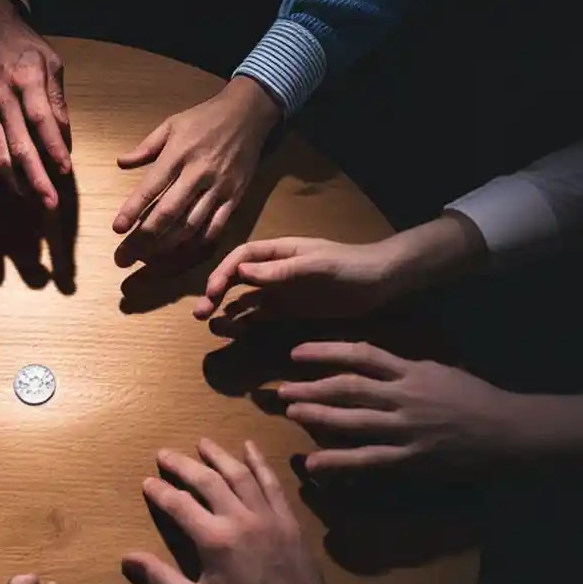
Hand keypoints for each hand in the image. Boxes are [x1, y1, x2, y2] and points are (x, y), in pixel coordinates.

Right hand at [0, 0, 70, 207]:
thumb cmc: (24, 49)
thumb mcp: (50, 62)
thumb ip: (57, 99)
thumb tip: (63, 134)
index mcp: (24, 80)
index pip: (40, 119)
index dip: (53, 146)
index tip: (65, 169)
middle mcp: (2, 99)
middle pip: (19, 144)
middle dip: (36, 176)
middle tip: (52, 201)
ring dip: (17, 182)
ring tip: (36, 201)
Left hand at [113, 77, 280, 266]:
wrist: (248, 113)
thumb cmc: (204, 119)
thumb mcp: (171, 124)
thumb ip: (146, 147)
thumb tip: (120, 162)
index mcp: (178, 154)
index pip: (151, 187)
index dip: (132, 210)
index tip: (117, 229)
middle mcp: (197, 173)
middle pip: (168, 213)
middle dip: (143, 238)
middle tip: (123, 257)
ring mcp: (218, 187)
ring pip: (191, 225)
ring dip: (166, 246)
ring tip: (146, 258)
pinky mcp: (235, 197)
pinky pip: (216, 226)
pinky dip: (197, 243)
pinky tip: (180, 252)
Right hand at [122, 439, 356, 583]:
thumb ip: (161, 579)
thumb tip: (127, 557)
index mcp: (215, 540)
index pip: (179, 505)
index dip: (160, 491)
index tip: (147, 481)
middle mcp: (242, 520)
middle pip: (208, 481)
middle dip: (183, 465)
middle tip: (165, 453)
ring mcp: (270, 518)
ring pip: (242, 475)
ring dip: (220, 456)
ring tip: (202, 443)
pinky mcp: (291, 524)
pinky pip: (274, 485)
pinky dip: (261, 463)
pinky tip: (251, 448)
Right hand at [193, 237, 401, 320]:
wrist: (382, 282)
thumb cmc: (350, 266)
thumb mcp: (316, 266)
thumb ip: (280, 270)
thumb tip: (241, 271)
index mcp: (279, 251)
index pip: (241, 258)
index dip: (222, 273)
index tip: (212, 293)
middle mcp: (275, 270)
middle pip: (236, 279)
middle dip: (215, 293)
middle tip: (200, 314)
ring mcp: (281, 291)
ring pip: (244, 300)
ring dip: (226, 310)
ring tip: (212, 326)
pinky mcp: (290, 310)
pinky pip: (260, 316)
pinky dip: (244, 323)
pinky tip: (233, 332)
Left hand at [278, 342, 582, 469]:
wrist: (511, 430)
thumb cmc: (476, 398)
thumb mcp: (440, 371)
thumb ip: (404, 368)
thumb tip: (370, 362)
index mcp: (411, 370)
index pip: (360, 355)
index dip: (325, 352)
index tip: (296, 353)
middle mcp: (404, 396)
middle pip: (348, 388)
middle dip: (310, 388)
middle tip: (279, 389)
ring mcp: (406, 428)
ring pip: (352, 421)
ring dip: (318, 418)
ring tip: (291, 414)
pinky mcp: (411, 458)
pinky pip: (367, 460)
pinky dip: (338, 462)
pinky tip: (313, 465)